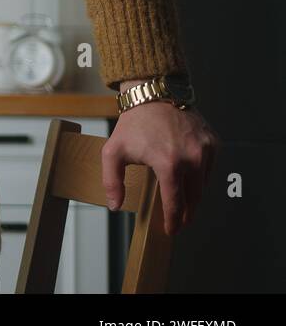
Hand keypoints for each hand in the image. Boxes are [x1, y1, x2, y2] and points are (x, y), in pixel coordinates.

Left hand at [101, 82, 219, 235]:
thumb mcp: (113, 152)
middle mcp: (192, 158)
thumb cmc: (132, 124)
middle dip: (187, 213)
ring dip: (195, 196)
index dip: (173, 220)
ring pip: (203, 184)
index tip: (171, 230)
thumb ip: (112, 182)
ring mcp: (206, 150)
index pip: (175, 202)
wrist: (154, 95)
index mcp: (169, 164)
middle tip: (180, 223)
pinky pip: (210, 168)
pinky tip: (191, 181)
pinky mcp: (213, 142)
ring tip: (185, 204)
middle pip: (194, 198)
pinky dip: (201, 177)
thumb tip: (115, 206)